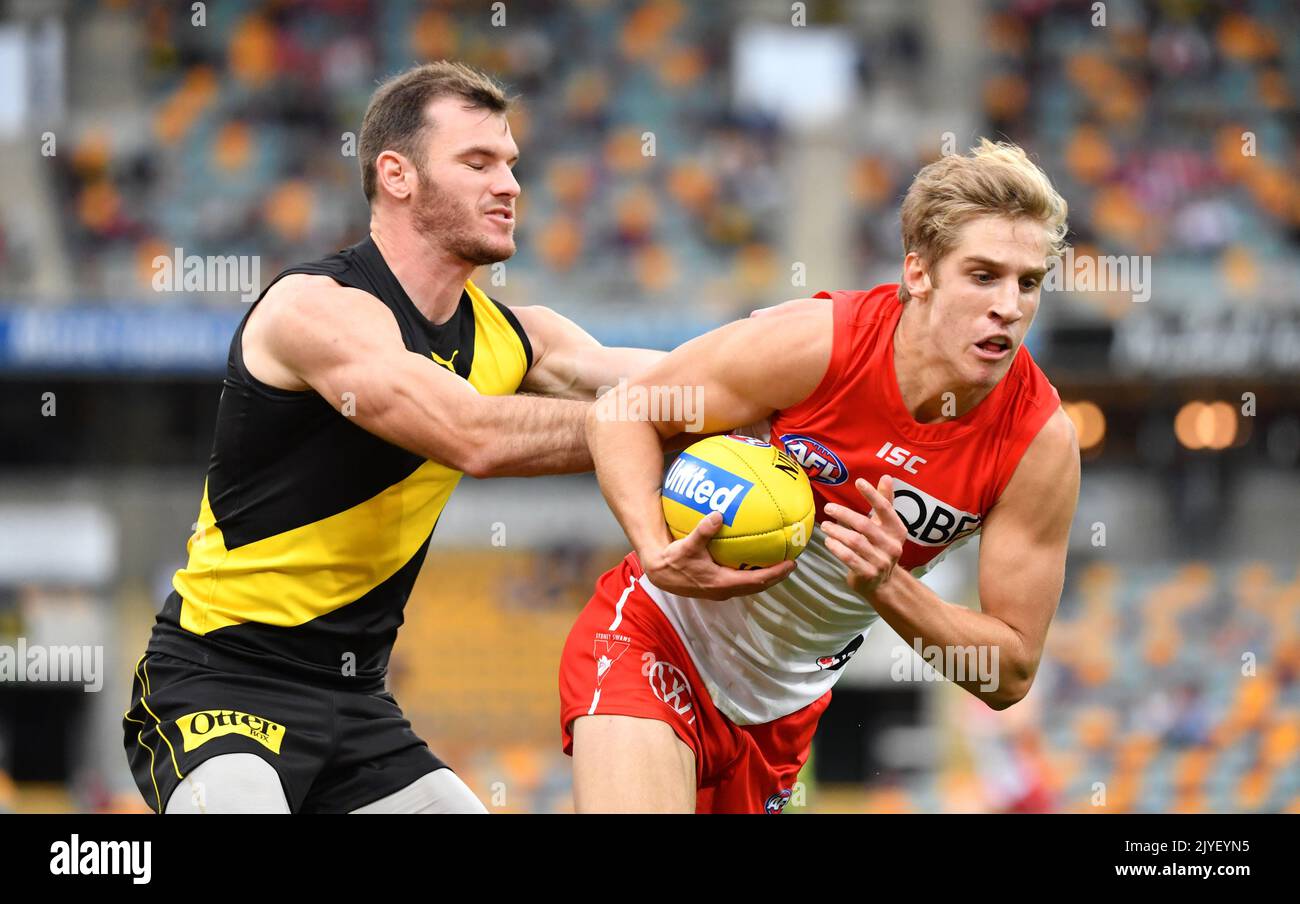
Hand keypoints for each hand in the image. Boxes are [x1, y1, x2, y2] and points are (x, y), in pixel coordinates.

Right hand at [642, 511, 795, 600]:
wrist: (660, 574)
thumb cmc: (674, 560)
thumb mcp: (687, 544)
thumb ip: (703, 531)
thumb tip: (718, 515)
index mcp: (722, 582)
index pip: (757, 580)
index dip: (776, 573)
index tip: (791, 564)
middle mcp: (724, 590)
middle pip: (758, 586)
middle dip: (776, 576)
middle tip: (791, 564)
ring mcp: (720, 590)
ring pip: (750, 586)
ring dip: (765, 577)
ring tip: (778, 564)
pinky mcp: (716, 587)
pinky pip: (741, 582)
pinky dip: (752, 575)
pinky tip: (753, 561)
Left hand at [821, 475, 907, 597]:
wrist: (883, 583)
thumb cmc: (880, 547)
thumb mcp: (885, 526)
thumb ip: (885, 501)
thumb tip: (886, 477)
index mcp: (897, 531)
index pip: (885, 509)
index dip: (872, 495)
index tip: (859, 482)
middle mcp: (892, 546)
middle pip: (865, 525)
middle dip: (844, 514)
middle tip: (829, 508)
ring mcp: (881, 561)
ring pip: (855, 542)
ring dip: (836, 531)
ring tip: (825, 525)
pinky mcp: (868, 574)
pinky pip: (849, 558)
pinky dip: (836, 548)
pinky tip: (828, 541)